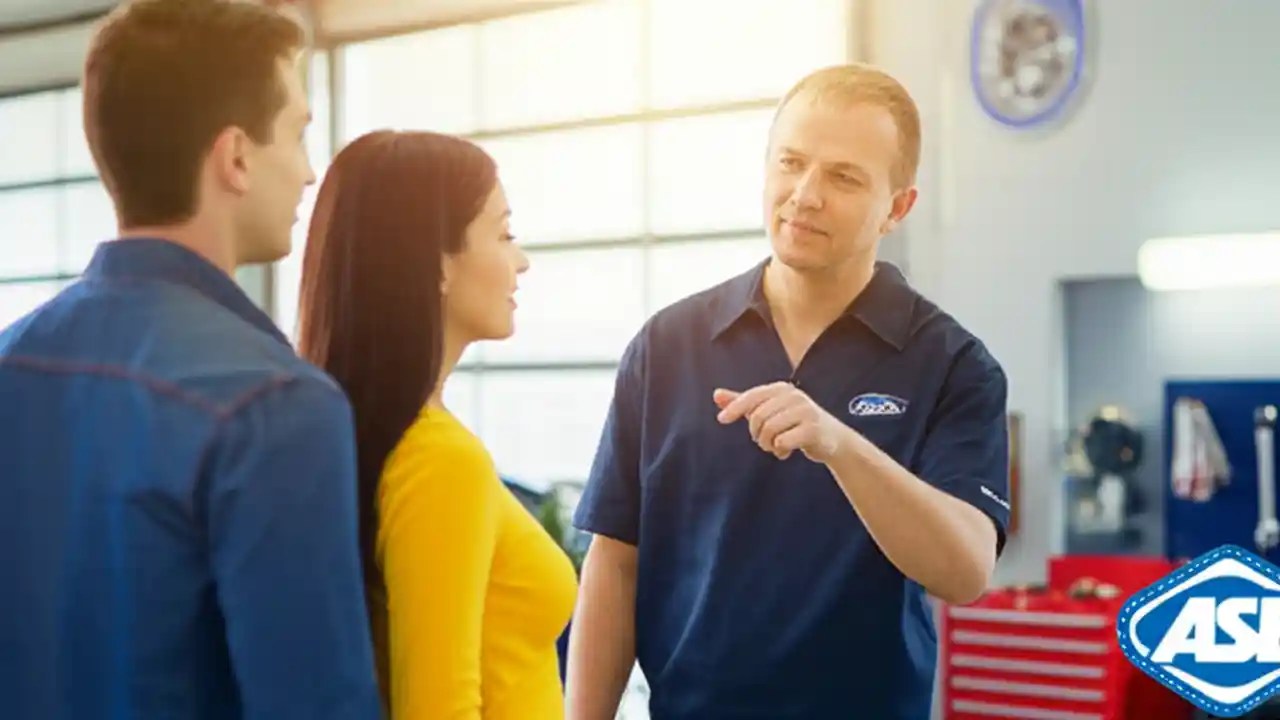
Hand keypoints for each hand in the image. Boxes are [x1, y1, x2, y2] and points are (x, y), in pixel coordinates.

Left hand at [713, 382, 849, 463]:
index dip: (735, 408)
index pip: (752, 396)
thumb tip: (716, 394)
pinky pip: (783, 442)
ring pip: (769, 430)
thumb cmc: (796, 424)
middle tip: (765, 442)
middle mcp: (794, 396)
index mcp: (781, 389)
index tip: (721, 420)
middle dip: (756, 434)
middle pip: (758, 417)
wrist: (832, 440)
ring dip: (768, 445)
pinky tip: (787, 453)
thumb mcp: (769, 411)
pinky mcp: (813, 429)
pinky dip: (780, 451)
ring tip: (776, 447)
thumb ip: (744, 403)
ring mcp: (805, 411)